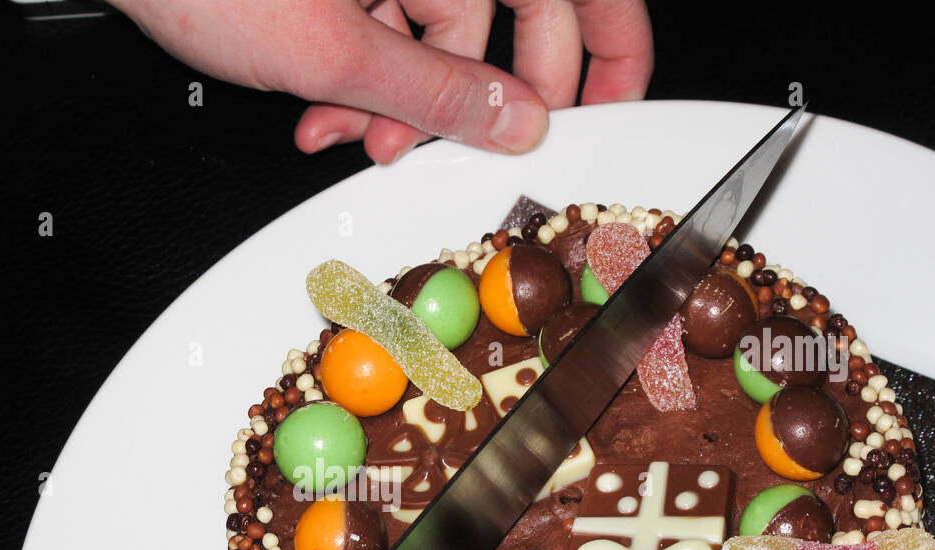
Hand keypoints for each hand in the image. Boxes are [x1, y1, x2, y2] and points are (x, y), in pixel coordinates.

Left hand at [111, 0, 652, 163]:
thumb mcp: (338, 50)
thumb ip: (439, 90)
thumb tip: (518, 122)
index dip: (612, 49)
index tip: (612, 109)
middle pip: (509, 15)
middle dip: (473, 100)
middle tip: (453, 149)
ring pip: (438, 34)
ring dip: (400, 102)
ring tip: (351, 135)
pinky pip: (387, 25)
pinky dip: (361, 77)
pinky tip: (322, 111)